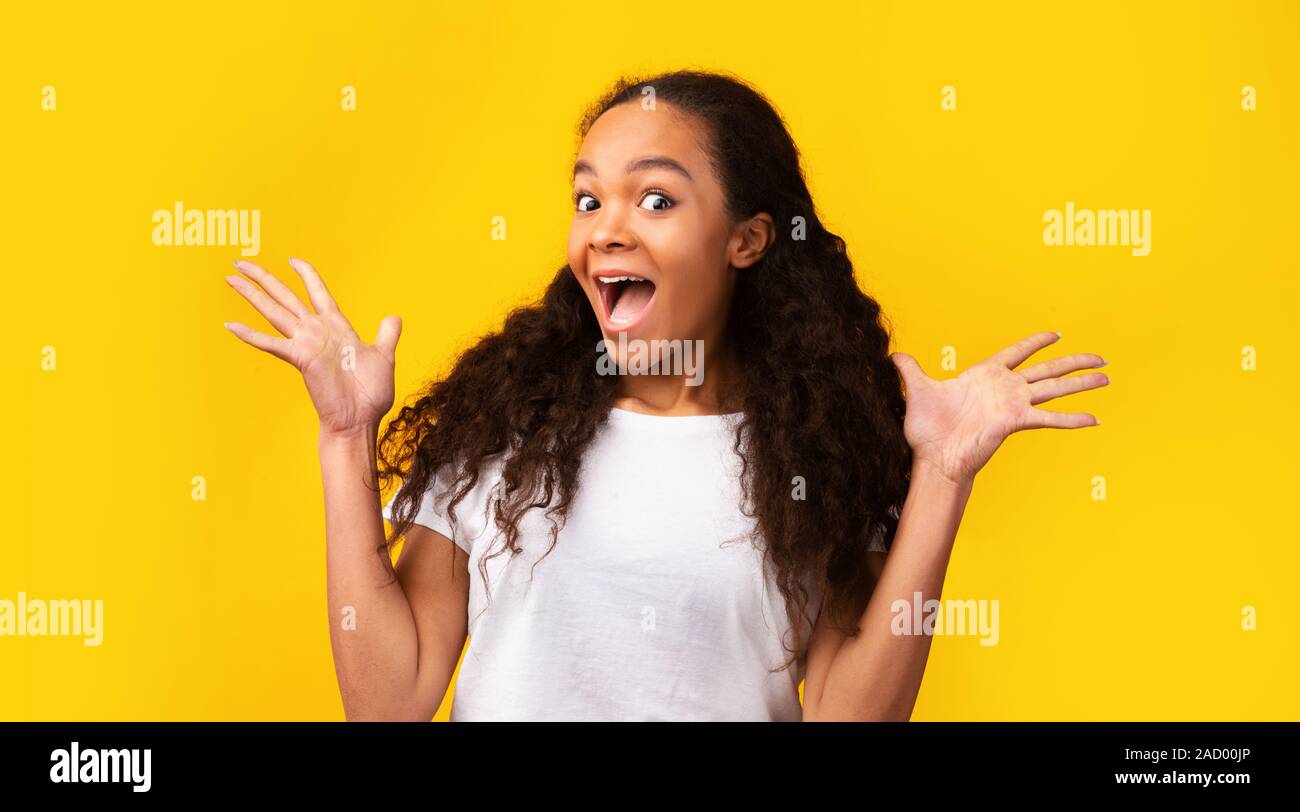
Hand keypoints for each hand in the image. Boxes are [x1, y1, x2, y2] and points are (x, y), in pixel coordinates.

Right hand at [222, 257, 401, 437]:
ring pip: (274, 311)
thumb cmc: (370, 394)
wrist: (360, 419)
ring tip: (230, 278)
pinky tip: (231, 325)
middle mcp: (317, 331)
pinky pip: (271, 343)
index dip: (307, 275)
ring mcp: (307, 343)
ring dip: (252, 294)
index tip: (293, 259)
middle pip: (286, 296)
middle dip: (264, 278)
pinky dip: (251, 335)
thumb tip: (395, 317)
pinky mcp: (301, 358)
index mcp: (337, 327)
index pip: (319, 293)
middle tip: (241, 263)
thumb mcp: (383, 356)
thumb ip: (387, 334)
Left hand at [889, 331, 1107, 484]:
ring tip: (1107, 377)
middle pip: (1047, 369)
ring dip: (1082, 383)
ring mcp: (1013, 404)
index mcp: (985, 375)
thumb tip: (893, 356)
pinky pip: (1049, 417)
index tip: (1055, 333)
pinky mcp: (1015, 421)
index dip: (1035, 342)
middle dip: (1074, 362)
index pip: (1016, 352)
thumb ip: (910, 371)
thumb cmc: (926, 430)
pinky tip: (1094, 419)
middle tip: (1101, 357)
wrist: (932, 456)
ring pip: (1054, 388)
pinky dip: (1071, 419)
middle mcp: (1004, 388)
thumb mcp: (918, 391)